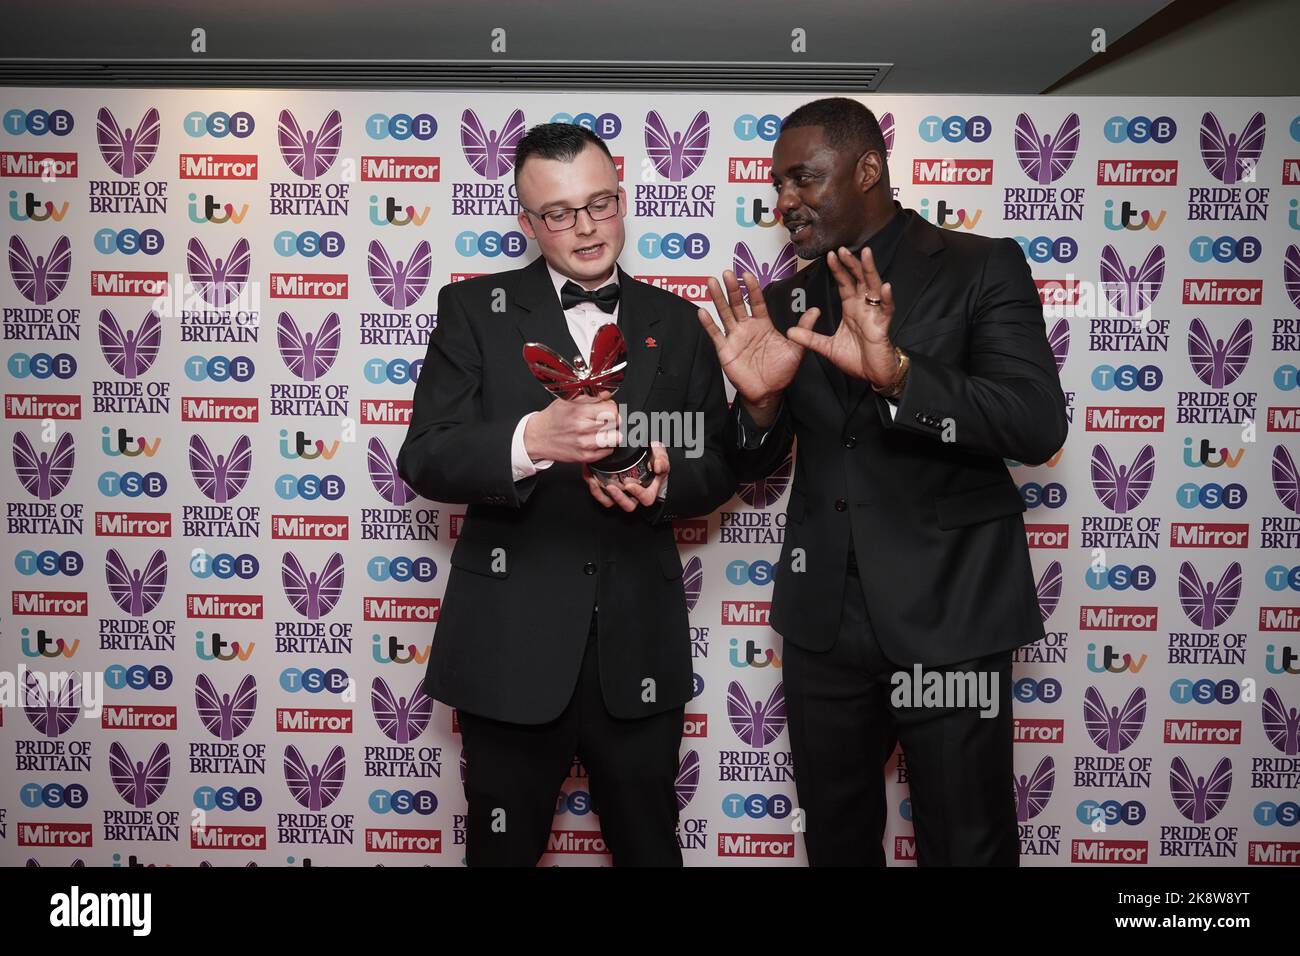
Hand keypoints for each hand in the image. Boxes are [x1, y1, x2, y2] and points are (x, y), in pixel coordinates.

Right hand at [523, 391, 619, 463]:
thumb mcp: (568, 401)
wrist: (537, 437)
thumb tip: (606, 395)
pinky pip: (608, 451)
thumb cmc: (552, 419)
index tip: (607, 408)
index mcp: (580, 412)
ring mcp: (585, 445)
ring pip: (615, 438)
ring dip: (611, 433)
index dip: (611, 408)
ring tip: (602, 430)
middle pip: (616, 423)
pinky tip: (596, 440)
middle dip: (612, 419)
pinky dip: (605, 445)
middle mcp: (583, 429)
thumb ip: (590, 397)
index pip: (612, 410)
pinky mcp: (585, 457)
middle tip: (604, 419)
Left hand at [584, 441, 668, 511]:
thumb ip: (662, 459)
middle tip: (611, 486)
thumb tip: (658, 467)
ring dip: (602, 495)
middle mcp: (635, 495)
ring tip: (596, 482)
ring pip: (612, 502)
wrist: (641, 454)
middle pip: (628, 505)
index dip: (638, 493)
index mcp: (649, 489)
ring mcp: (622, 493)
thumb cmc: (652, 457)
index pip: (646, 498)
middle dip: (618, 497)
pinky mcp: (609, 490)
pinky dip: (594, 488)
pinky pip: (601, 495)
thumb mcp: (660, 454)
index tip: (629, 484)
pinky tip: (590, 477)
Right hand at [697, 269, 810, 425]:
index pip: (756, 302)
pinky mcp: (725, 350)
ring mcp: (735, 338)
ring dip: (718, 298)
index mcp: (762, 324)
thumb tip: (815, 310)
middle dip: (732, 288)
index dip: (751, 289)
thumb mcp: (796, 348)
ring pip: (725, 314)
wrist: (769, 392)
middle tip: (727, 273)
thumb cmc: (781, 371)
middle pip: (737, 303)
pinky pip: (715, 335)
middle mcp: (747, 328)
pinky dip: (708, 324)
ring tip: (711, 282)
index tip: (747, 275)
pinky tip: (702, 311)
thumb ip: (804, 329)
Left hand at [785, 246, 901, 389]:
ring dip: (870, 271)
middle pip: (858, 279)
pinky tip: (884, 287)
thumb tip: (790, 331)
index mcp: (851, 308)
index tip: (830, 255)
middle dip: (851, 263)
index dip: (838, 269)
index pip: (844, 283)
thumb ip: (810, 338)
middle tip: (842, 248)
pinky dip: (886, 298)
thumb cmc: (855, 358)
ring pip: (873, 287)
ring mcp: (875, 314)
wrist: (872, 374)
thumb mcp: (827, 347)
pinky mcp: (883, 326)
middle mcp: (863, 307)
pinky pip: (887, 309)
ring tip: (866, 255)